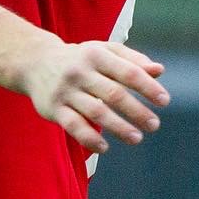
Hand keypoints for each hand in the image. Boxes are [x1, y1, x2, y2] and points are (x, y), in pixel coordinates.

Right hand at [21, 41, 168, 154]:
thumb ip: (132, 60)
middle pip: (113, 94)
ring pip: (96, 112)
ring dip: (118, 127)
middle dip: (137, 111)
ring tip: (136, 138)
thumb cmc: (80, 59)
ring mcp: (65, 91)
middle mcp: (80, 72)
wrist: (34, 62)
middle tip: (154, 125)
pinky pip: (74, 126)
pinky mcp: (53, 109)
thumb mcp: (104, 51)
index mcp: (96, 55)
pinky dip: (90, 139)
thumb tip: (159, 71)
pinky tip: (105, 147)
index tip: (164, 101)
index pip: (128, 72)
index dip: (148, 88)